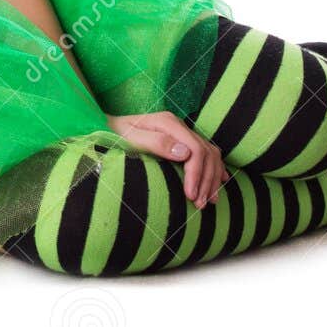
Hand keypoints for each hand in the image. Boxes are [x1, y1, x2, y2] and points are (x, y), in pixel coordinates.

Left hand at [103, 111, 227, 209]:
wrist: (106, 127)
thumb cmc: (114, 134)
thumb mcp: (131, 138)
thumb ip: (156, 143)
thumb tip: (185, 153)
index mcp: (168, 123)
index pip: (195, 149)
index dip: (197, 174)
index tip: (191, 195)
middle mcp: (178, 126)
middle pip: (206, 153)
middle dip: (207, 180)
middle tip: (200, 204)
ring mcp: (181, 132)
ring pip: (210, 153)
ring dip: (213, 177)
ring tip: (208, 200)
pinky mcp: (181, 140)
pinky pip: (207, 152)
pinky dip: (216, 168)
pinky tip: (220, 182)